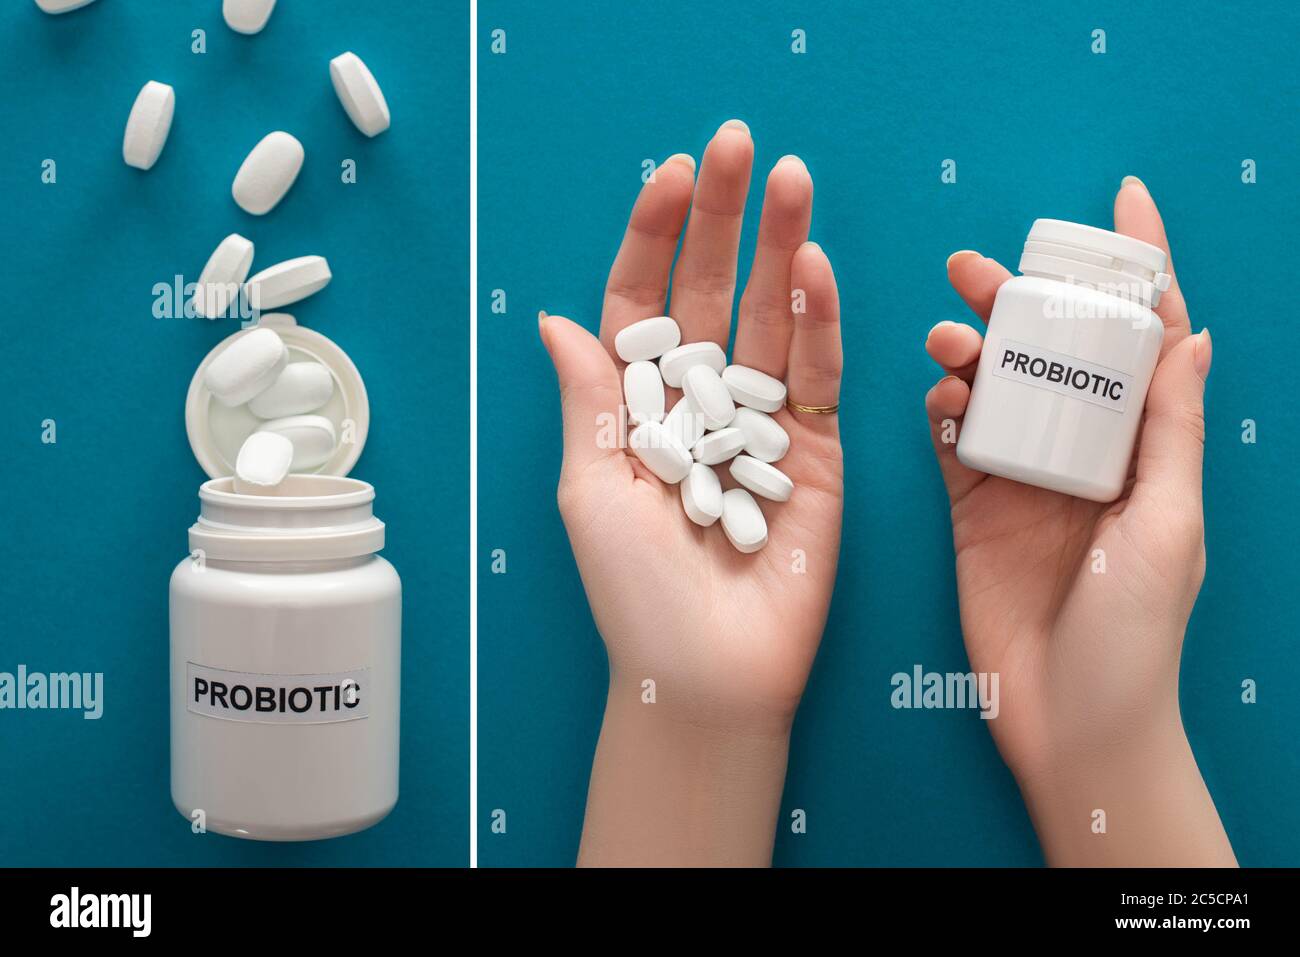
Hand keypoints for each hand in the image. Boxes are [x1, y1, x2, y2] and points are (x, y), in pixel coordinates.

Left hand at [540, 120, 842, 864]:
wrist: (708, 673)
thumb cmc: (635, 594)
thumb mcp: (591, 491)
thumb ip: (589, 404)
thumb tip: (553, 321)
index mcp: (636, 408)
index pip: (643, 306)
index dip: (654, 241)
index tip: (670, 177)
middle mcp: (698, 404)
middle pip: (712, 294)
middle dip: (725, 220)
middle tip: (741, 147)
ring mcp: (760, 423)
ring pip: (773, 319)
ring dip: (781, 247)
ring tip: (792, 180)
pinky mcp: (816, 452)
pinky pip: (818, 374)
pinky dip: (819, 320)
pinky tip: (811, 264)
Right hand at [924, 177, 1234, 865]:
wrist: (1070, 722)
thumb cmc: (1136, 635)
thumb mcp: (1168, 525)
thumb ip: (1171, 431)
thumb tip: (1191, 332)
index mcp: (1148, 449)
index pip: (1149, 342)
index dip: (1140, 269)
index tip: (1122, 202)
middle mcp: (1087, 452)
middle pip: (1057, 351)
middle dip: (1023, 299)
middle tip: (974, 269)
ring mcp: (1025, 477)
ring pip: (997, 386)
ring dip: (970, 351)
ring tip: (944, 338)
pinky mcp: (973, 507)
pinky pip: (954, 439)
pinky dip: (943, 408)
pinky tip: (937, 397)